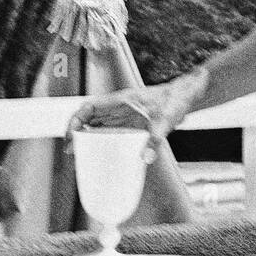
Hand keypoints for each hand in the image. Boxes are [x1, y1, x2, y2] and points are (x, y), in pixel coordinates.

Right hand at [66, 70, 206, 162]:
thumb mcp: (164, 120)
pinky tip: (101, 155)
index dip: (76, 119)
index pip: (90, 106)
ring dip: (87, 138)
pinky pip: (111, 132)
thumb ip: (155, 139)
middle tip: (71, 150)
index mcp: (121, 100)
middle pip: (90, 117)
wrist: (184, 97)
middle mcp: (118, 108)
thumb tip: (145, 158)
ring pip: (98, 125)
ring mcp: (124, 115)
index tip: (71, 134)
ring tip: (80, 155)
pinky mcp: (130, 124)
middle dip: (77, 132)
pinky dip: (102, 142)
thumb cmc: (173, 101)